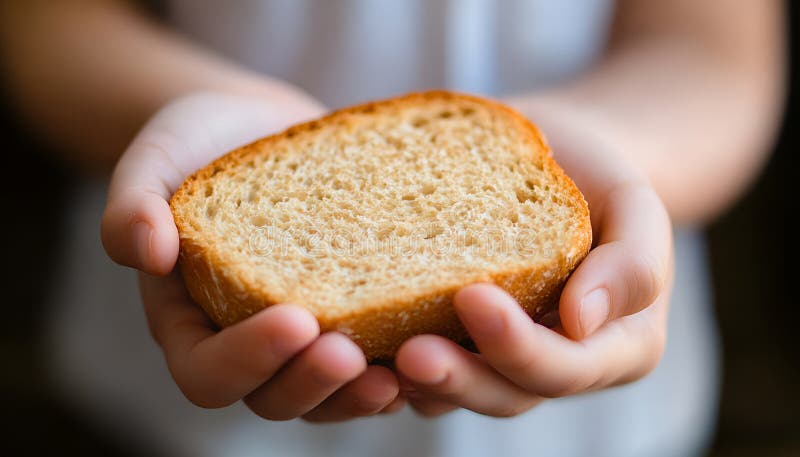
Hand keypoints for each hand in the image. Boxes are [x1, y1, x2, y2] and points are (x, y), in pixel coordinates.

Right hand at [102, 91, 403, 421]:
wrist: (261, 127)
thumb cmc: (202, 141)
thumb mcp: (157, 155)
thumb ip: (132, 201)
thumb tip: (142, 249)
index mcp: (191, 322)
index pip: (207, 372)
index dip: (247, 361)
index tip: (294, 319)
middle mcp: (247, 343)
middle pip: (274, 399)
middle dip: (313, 385)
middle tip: (351, 354)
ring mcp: (303, 337)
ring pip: (330, 395)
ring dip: (362, 393)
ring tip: (402, 371)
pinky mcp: (351, 316)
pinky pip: (374, 358)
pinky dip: (403, 364)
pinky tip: (437, 344)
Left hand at [394, 102, 672, 416]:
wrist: (558, 159)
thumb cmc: (599, 179)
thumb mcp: (636, 207)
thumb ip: (633, 265)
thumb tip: (580, 321)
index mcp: (611, 348)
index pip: (565, 367)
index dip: (519, 345)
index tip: (473, 297)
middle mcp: (552, 363)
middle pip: (504, 393)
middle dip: (457, 377)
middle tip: (410, 354)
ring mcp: (500, 357)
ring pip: (456, 389)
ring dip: (414, 380)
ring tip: (366, 358)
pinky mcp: (456, 338)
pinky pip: (422, 363)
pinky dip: (388, 360)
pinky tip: (351, 339)